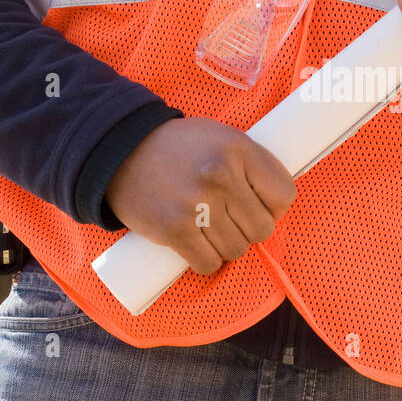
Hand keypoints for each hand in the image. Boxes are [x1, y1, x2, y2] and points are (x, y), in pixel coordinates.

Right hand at [104, 117, 296, 275]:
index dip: (274, 208)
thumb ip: (249, 163)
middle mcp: (221, 174)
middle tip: (228, 220)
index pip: (284, 194)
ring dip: (225, 247)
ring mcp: (197, 203)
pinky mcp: (173, 228)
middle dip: (248, 230)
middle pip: (262, 228)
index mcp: (238, 148)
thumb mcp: (220, 136)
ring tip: (208, 230)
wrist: (118, 149)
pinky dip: (205, 261)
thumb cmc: (176, 146)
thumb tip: (277, 203)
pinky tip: (196, 246)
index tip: (259, 208)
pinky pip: (208, 264)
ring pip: (236, 249)